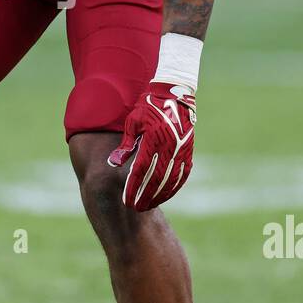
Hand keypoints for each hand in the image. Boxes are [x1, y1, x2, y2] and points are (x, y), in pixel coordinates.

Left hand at [108, 82, 195, 210]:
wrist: (174, 94)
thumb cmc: (148, 107)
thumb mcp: (132, 122)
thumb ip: (125, 145)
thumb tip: (114, 164)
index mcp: (153, 139)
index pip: (142, 170)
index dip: (134, 187)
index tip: (127, 200)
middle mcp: (169, 146)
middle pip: (156, 178)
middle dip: (146, 196)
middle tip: (136, 208)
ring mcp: (181, 149)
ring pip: (171, 179)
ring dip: (160, 195)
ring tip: (149, 205)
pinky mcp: (188, 150)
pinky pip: (183, 173)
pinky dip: (175, 186)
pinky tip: (166, 194)